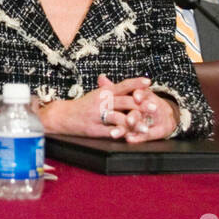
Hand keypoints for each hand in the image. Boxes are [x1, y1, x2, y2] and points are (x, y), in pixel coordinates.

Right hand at [38, 75, 154, 138]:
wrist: (63, 116)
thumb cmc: (84, 105)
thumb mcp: (98, 94)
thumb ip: (114, 90)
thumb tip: (132, 86)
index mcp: (104, 91)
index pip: (123, 85)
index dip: (136, 83)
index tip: (149, 82)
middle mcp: (102, 101)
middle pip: (125, 102)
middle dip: (142, 106)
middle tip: (155, 108)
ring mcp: (98, 115)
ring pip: (119, 118)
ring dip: (134, 123)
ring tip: (145, 128)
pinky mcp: (94, 128)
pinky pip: (110, 131)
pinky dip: (121, 134)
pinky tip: (129, 137)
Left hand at [117, 85, 179, 143]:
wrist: (165, 116)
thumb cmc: (143, 103)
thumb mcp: (131, 94)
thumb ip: (116, 88)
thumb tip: (101, 78)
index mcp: (145, 95)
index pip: (144, 92)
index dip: (141, 94)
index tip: (136, 96)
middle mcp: (151, 105)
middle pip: (143, 110)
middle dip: (136, 115)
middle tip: (128, 120)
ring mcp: (156, 118)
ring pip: (145, 123)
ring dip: (136, 127)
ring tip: (126, 134)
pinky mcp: (159, 130)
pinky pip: (149, 135)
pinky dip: (139, 138)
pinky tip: (129, 139)